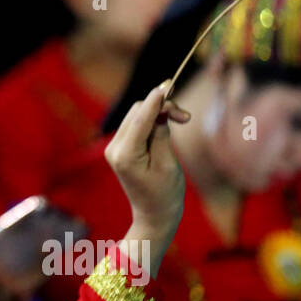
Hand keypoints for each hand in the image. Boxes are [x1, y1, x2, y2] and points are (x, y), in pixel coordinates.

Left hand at [104, 80, 188, 270]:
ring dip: (157, 113)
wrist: (154, 215)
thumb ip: (161, 134)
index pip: (140, 118)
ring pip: (136, 116)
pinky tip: (166, 125)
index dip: (155, 100)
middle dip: (160, 107)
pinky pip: (136, 125)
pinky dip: (151, 120)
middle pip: (137, 112)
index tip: (167, 84)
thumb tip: (159, 109)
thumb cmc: (165, 193)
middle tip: (185, 116)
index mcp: (125, 154)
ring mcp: (115, 148)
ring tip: (181, 120)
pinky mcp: (120, 148)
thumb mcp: (168, 163)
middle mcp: (115, 148)